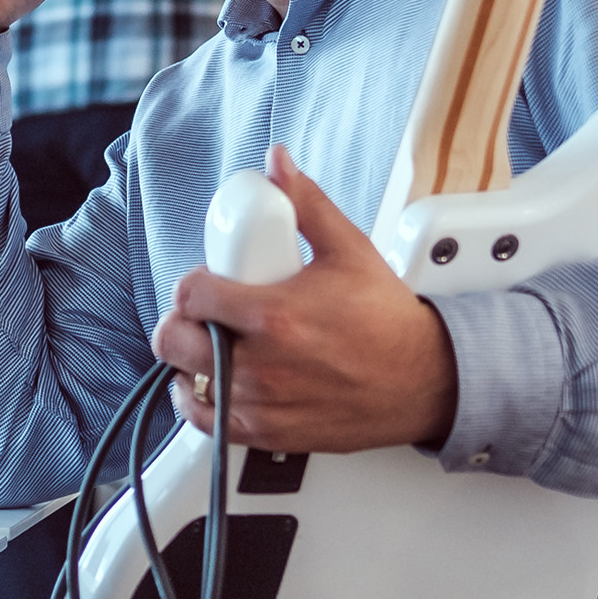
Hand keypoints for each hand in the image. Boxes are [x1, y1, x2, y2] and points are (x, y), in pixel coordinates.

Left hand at [154, 146, 457, 453]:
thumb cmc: (388, 322)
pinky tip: (216, 379)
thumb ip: (305, 203)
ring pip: (184, 378)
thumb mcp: (348, 249)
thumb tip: (278, 164)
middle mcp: (261, 366)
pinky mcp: (267, 434)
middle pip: (173, 340)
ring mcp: (261, 404)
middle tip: (207, 311)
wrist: (424, 381)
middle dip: (184, 319)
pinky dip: (200, 399)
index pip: (190, 294)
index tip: (209, 281)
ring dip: (192, 358)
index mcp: (274, 316)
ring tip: (217, 342)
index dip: (194, 282)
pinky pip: (203, 419)